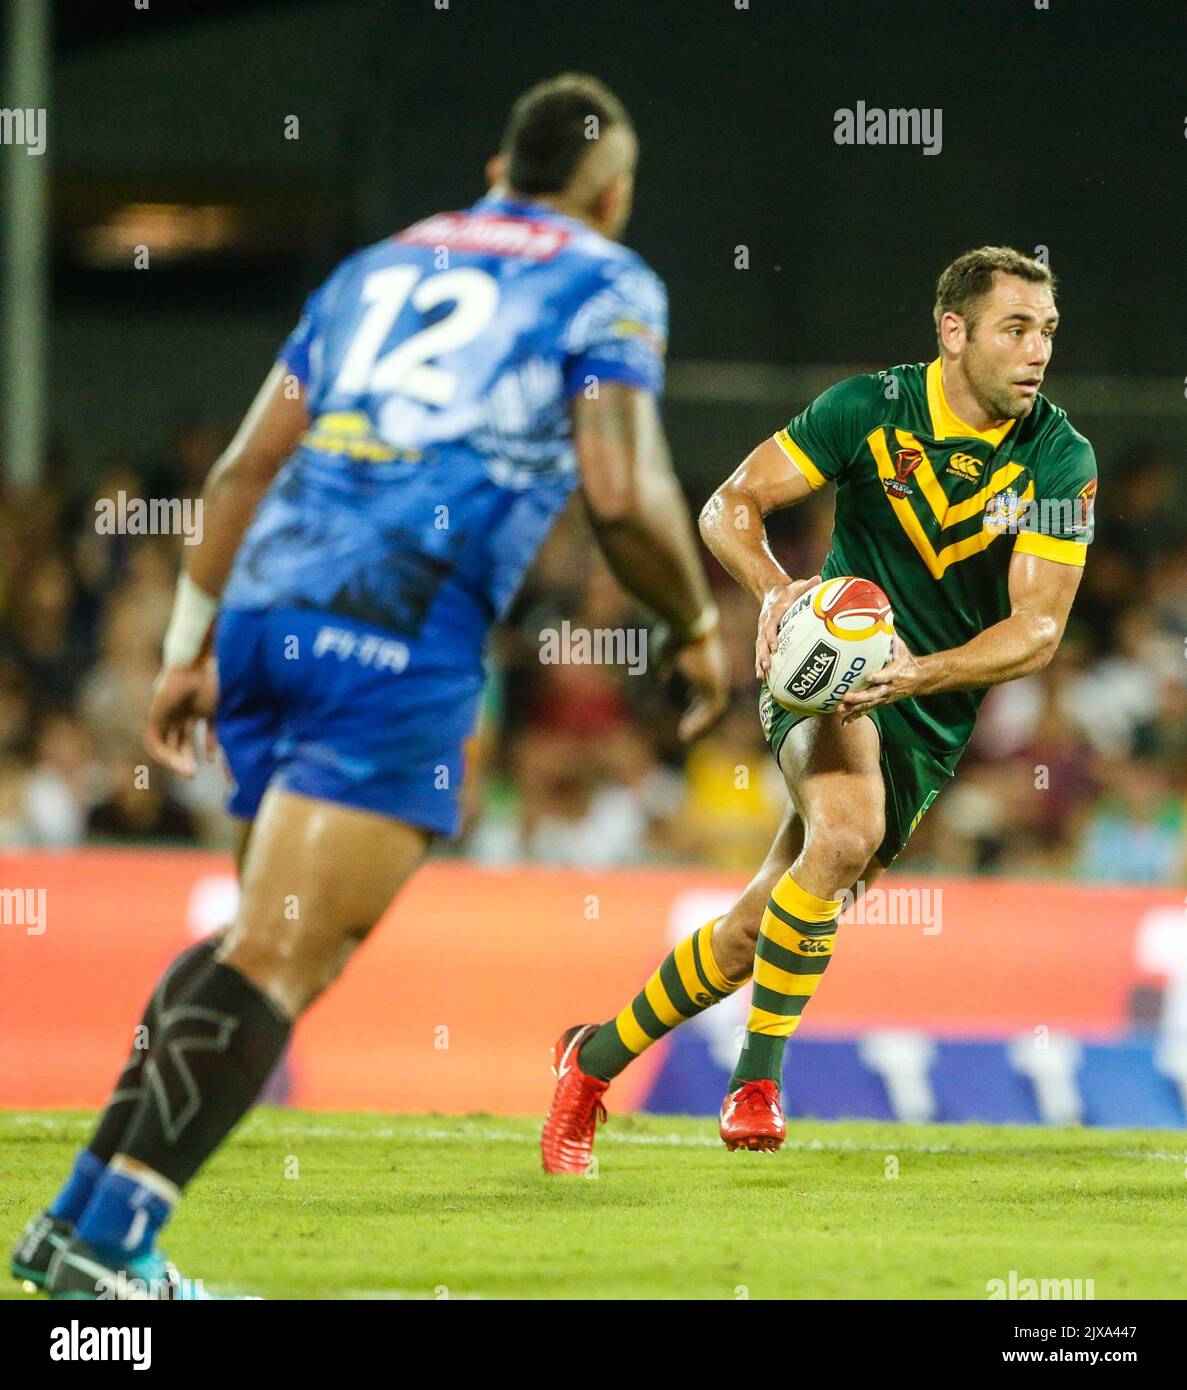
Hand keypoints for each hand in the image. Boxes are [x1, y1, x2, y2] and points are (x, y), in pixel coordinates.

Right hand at [145, 656, 218, 776]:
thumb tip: (158, 754)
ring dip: (190, 756)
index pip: (157, 744)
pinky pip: (209, 731)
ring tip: (195, 770)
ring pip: (188, 740)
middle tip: (189, 774)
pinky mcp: (208, 709)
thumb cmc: (174, 684)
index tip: (174, 765)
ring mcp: (190, 713)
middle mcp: (173, 716)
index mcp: (158, 716)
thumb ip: (157, 731)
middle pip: (173, 745)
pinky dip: (211, 744)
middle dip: (178, 760)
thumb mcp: (160, 708)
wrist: (194, 662)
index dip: (164, 757)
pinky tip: (213, 757)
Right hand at [671, 627, 729, 741]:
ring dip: (700, 723)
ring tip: (685, 736)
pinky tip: (688, 731)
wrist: (688, 627)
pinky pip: (714, 711)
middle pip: (709, 700)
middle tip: (685, 730)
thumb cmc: (674, 637)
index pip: (703, 687)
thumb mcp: (662, 655)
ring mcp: (717, 680)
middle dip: (698, 715)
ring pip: (714, 709)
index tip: (687, 708)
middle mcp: (713, 674)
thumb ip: (662, 668)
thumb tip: (658, 680)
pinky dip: (703, 722)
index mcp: (703, 665)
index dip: (696, 700)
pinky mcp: (716, 686)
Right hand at [755, 574, 820, 678]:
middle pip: (761, 640)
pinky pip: (761, 651)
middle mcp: (765, 623)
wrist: (772, 591)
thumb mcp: (798, 586)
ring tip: (761, 676)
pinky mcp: (763, 637)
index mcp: (773, 612)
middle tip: (766, 666)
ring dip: (759, 662)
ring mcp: (762, 631)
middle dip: (763, 654)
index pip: (770, 625)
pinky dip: (760, 663)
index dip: (772, 636)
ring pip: (759, 648)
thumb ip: (807, 584)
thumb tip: (819, 579)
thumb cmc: (789, 591)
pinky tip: (763, 678)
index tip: (776, 647)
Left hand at [839, 636, 927, 724]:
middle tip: (845, 697)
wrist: (920, 679)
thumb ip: (890, 636)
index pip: (886, 675)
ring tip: (839, 709)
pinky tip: (843, 722)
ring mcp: (884, 696)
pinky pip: (867, 710)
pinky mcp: (880, 702)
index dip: (878, 676)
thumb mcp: (901, 647)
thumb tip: (881, 618)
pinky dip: (855, 716)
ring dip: (854, 708)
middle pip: (874, 694)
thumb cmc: (906, 660)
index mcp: (895, 672)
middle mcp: (889, 687)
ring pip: (868, 704)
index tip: (869, 676)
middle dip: (859, 697)